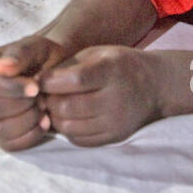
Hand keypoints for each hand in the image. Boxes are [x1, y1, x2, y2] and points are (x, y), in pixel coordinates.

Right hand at [0, 36, 72, 150]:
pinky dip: (30, 136)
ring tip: (44, 108)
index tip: (36, 87)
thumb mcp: (35, 46)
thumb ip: (20, 53)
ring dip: (28, 121)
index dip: (12, 89)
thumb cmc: (43, 56)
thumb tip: (2, 66)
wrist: (58, 69)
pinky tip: (44, 122)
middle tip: (43, 97)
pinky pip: (10, 144)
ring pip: (0, 130)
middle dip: (24, 106)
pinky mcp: (2, 134)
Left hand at [38, 46, 166, 146]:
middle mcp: (116, 100)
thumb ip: (69, 65)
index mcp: (111, 71)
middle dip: (48, 100)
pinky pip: (78, 140)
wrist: (155, 87)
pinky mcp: (114, 138)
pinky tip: (67, 117)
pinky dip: (67, 129)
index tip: (39, 79)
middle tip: (42, 94)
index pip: (74, 80)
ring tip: (54, 105)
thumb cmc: (119, 65)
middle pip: (67, 107)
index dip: (50, 81)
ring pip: (69, 127)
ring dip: (54, 117)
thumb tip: (37, 82)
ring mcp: (116, 123)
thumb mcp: (98, 53)